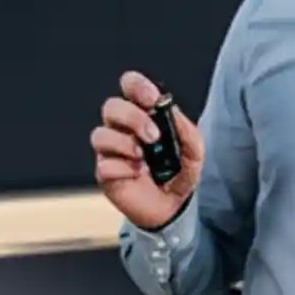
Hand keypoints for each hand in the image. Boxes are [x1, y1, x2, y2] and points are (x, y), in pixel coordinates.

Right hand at [89, 70, 204, 229]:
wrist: (172, 209)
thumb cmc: (179, 175)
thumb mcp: (195, 154)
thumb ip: (188, 133)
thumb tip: (173, 112)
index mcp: (144, 116)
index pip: (130, 87)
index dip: (136, 85)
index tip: (152, 97)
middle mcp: (123, 129)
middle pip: (111, 106)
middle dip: (132, 117)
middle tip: (153, 136)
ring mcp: (111, 151)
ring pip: (100, 134)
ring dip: (124, 143)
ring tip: (142, 157)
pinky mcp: (105, 173)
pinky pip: (104, 164)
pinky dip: (122, 168)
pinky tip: (136, 174)